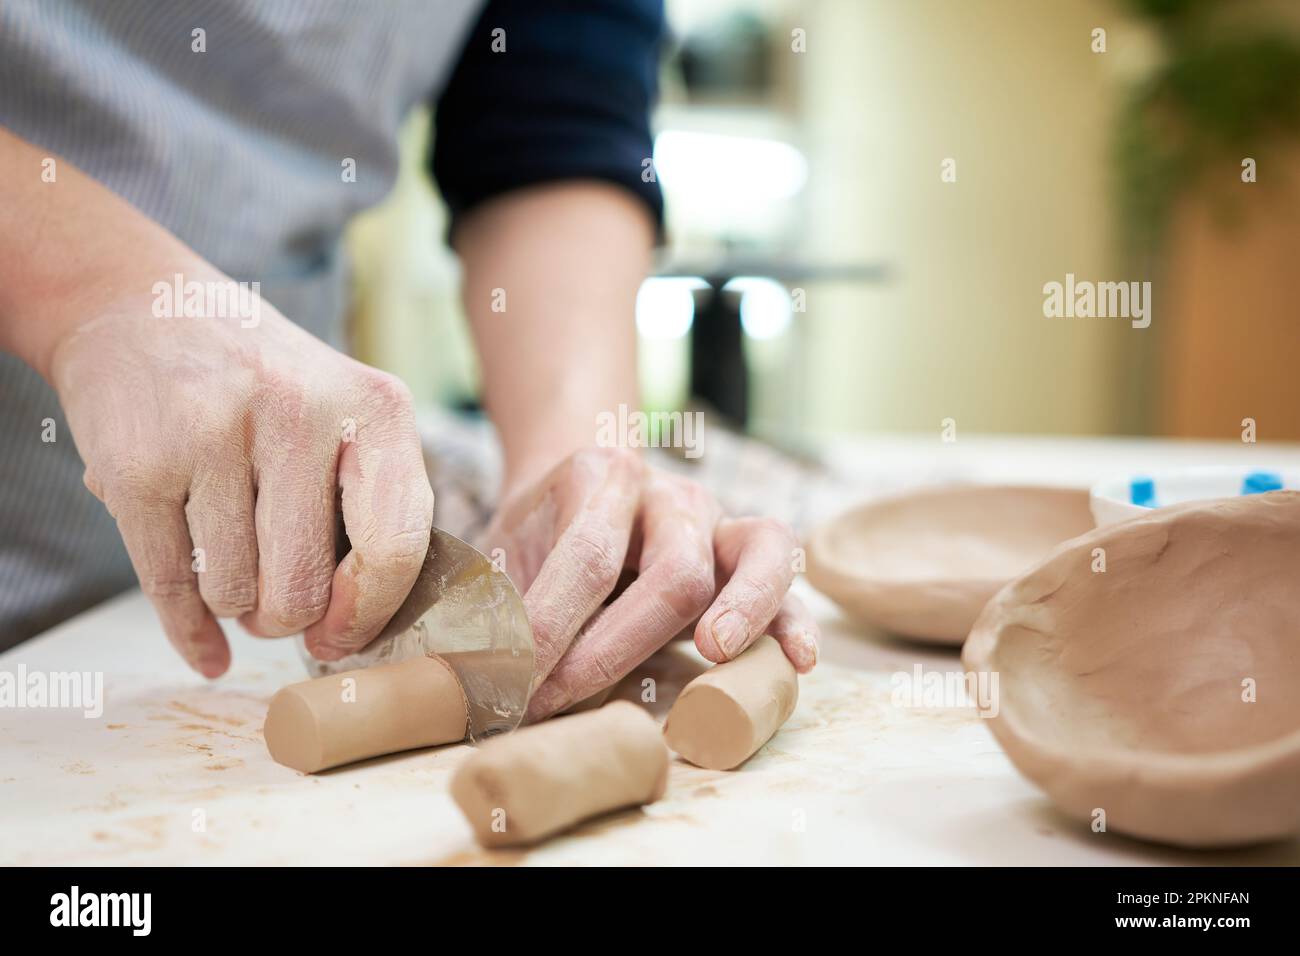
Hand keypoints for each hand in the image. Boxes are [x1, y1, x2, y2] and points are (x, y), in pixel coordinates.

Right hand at [49, 285, 433, 676]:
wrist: (146, 309)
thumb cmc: (265, 386)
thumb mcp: (346, 413)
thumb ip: (372, 505)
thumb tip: (358, 628)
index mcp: (374, 407)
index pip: (395, 545)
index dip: (370, 613)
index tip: (344, 635)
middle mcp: (299, 412)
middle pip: (304, 588)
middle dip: (288, 616)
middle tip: (278, 601)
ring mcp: (213, 434)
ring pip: (235, 594)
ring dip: (234, 602)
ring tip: (232, 556)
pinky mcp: (136, 465)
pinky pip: (170, 588)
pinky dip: (190, 632)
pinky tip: (207, 647)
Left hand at [481, 448, 818, 720]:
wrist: (578, 483)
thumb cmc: (540, 531)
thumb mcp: (504, 550)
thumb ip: (497, 606)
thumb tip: (477, 685)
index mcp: (603, 479)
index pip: (587, 558)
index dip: (551, 629)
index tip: (512, 688)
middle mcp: (672, 496)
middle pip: (675, 570)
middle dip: (618, 648)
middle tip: (564, 697)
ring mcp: (719, 524)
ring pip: (762, 550)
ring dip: (745, 608)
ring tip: (716, 650)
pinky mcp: (747, 561)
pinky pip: (788, 582)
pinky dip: (795, 621)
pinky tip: (796, 660)